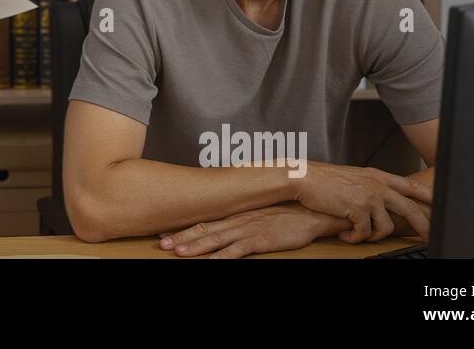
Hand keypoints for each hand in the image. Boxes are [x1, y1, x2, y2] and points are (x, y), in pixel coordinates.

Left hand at [158, 203, 346, 258]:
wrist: (311, 212)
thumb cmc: (286, 214)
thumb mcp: (258, 214)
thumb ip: (240, 217)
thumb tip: (224, 223)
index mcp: (236, 215)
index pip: (204, 221)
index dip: (183, 228)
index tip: (165, 233)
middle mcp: (238, 220)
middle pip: (205, 229)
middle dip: (182, 238)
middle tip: (162, 244)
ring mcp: (249, 229)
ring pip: (217, 239)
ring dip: (197, 246)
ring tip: (179, 253)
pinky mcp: (262, 240)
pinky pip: (240, 249)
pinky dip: (225, 255)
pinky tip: (213, 261)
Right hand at [294, 162, 432, 242]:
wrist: (303, 177)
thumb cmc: (323, 179)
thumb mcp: (353, 177)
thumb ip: (370, 186)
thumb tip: (380, 203)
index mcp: (378, 176)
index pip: (411, 186)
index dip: (428, 196)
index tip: (441, 205)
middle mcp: (377, 185)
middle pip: (411, 209)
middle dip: (424, 227)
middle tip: (429, 239)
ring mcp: (369, 196)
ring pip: (386, 227)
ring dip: (373, 236)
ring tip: (358, 234)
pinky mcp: (358, 208)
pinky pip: (365, 233)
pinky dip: (355, 238)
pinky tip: (346, 235)